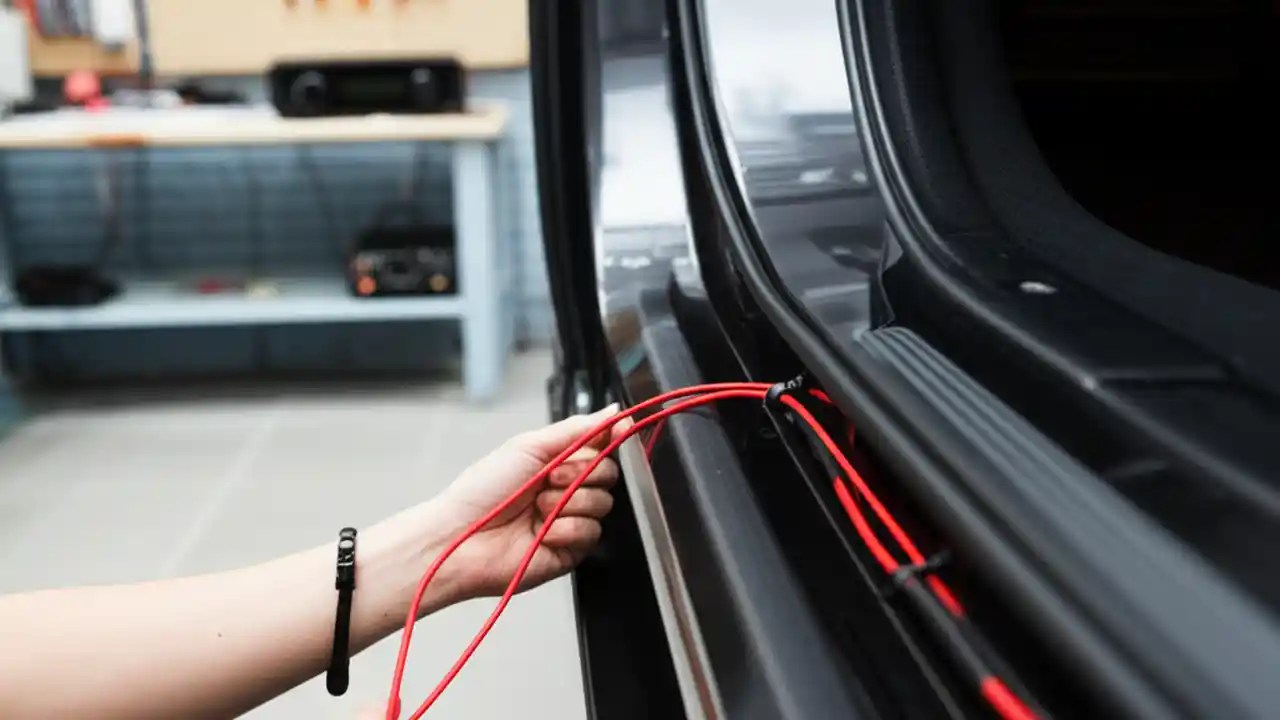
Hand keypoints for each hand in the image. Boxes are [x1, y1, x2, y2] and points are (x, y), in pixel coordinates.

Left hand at [432, 405, 626, 598]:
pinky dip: (567, 528)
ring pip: (603, 504)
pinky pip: (592, 533)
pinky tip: (542, 531)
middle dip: (581, 473)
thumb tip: (612, 411)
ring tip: (538, 508)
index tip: (618, 431)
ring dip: (569, 502)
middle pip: (608, 474)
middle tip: (550, 478)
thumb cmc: (483, 490)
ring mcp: (570, 520)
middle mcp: (568, 490)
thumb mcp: (529, 447)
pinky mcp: (571, 551)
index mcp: (558, 462)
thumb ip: (576, 430)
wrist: (461, 537)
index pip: (600, 446)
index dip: (613, 437)